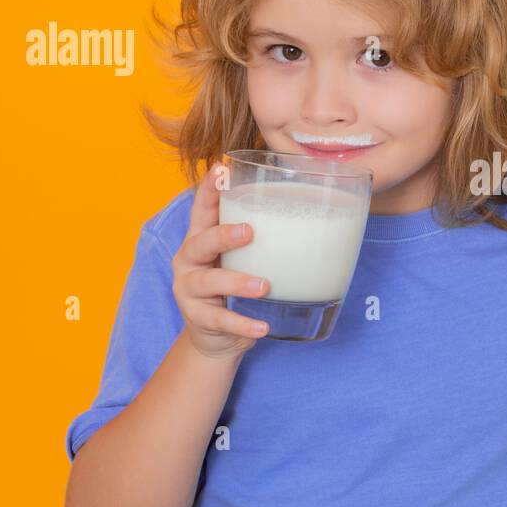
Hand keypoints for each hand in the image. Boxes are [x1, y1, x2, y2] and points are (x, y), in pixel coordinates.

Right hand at [172, 162, 271, 358]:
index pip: (203, 208)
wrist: (216, 336)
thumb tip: (317, 213)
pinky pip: (221, 320)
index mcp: (203, 237)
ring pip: (209, 281)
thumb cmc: (236, 286)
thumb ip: (263, 238)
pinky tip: (262, 328)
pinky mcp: (198, 318)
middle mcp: (190, 259)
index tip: (222, 170)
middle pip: (201, 240)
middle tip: (250, 232)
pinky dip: (243, 325)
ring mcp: (190, 289)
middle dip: (224, 234)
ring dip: (238, 281)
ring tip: (265, 286)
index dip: (210, 189)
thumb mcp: (245, 258)